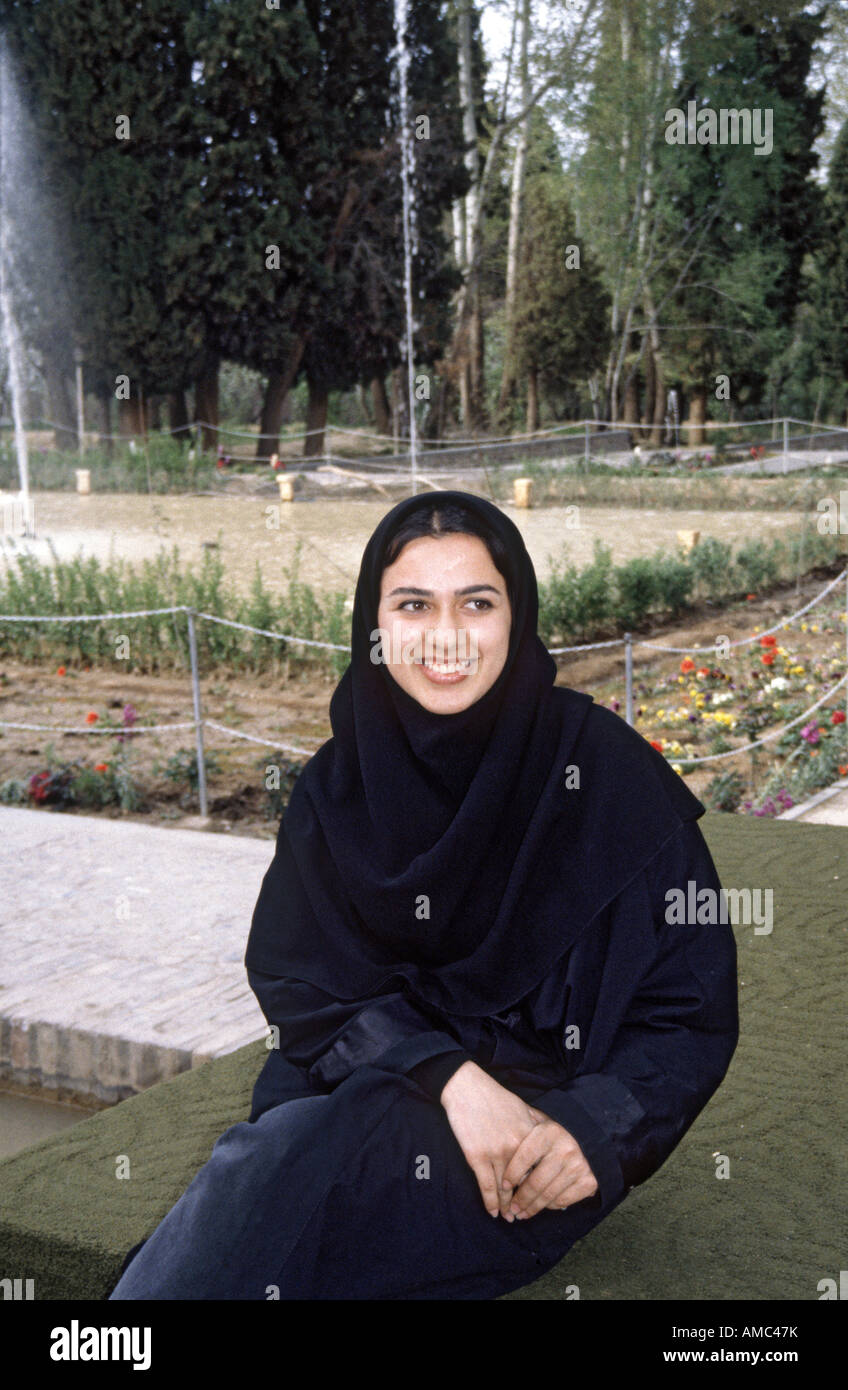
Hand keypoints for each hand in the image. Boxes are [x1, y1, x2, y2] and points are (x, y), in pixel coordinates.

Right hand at [440, 1062, 588, 1219]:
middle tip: (525, 1215)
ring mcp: (497, 1153)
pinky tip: (492, 1212)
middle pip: (525, 1183)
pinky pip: (486, 1186)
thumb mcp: (523, 1109)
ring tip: (509, 1218)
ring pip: (505, 1189)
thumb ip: (536, 1127)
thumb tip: (549, 1143)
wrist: (467, 1088)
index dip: (542, 1188)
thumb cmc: (495, 1097)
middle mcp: (517, 1147)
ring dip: (507, 1207)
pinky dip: (490, 1202)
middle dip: (525, 1202)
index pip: (541, 1169)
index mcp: (531, 1135)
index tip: (543, 1200)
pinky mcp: (477, 1156)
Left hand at [501, 1103, 598, 1218]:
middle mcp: (566, 1148)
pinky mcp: (588, 1182)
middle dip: (520, 1199)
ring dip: (532, 1208)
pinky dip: (550, 1206)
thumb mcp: (538, 1123)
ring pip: (547, 1195)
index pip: (524, 1157)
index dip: (511, 1174)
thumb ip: (520, 1129)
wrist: (592, 1140)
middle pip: (535, 1182)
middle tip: (510, 1208)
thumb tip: (497, 1138)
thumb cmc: (553, 1134)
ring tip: (521, 1213)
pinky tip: (540, 1207)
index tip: (503, 1185)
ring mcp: (579, 1166)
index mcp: (550, 1132)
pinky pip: (562, 1200)